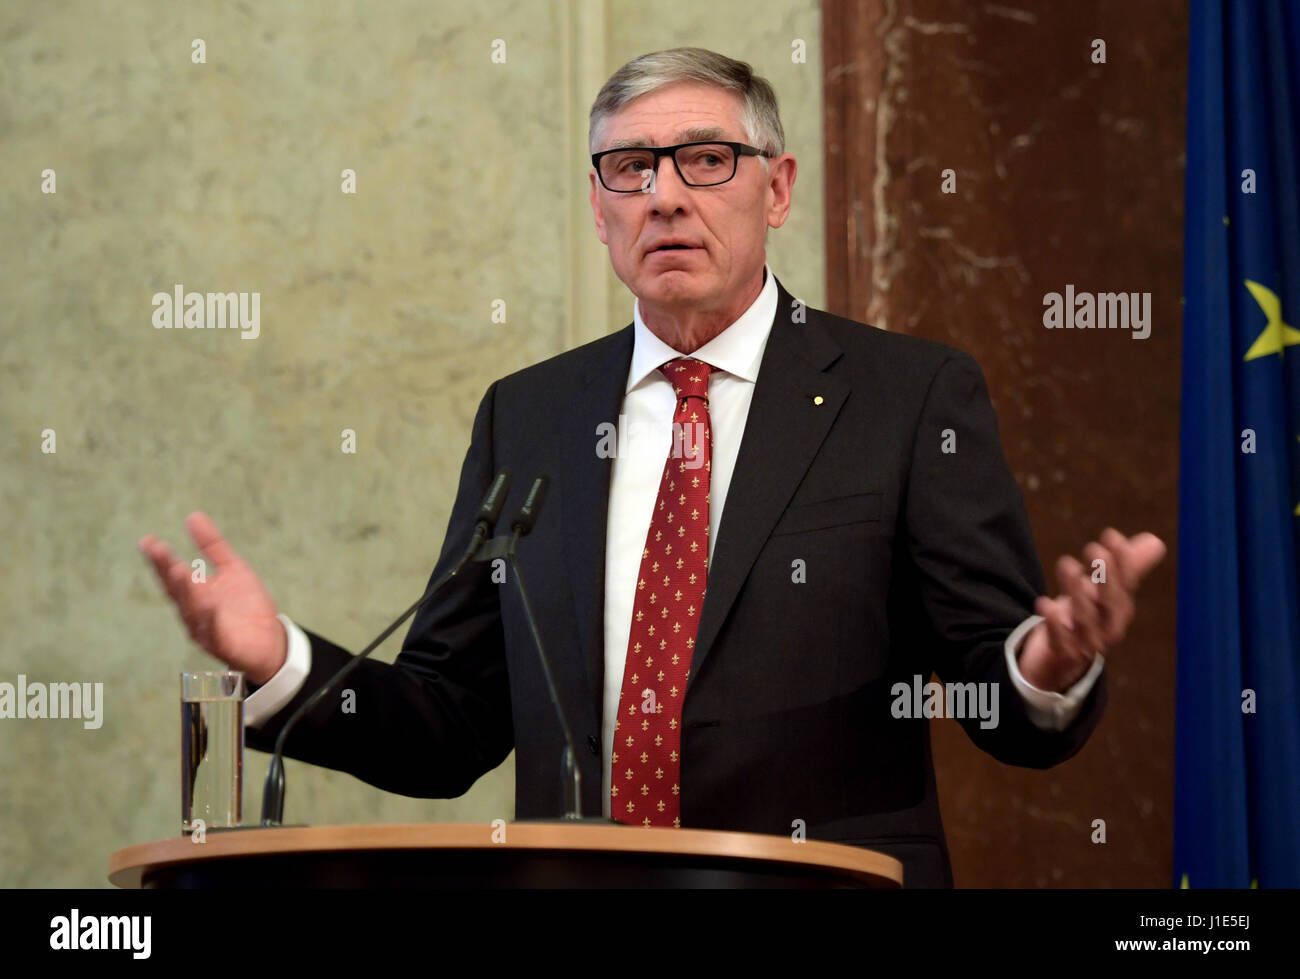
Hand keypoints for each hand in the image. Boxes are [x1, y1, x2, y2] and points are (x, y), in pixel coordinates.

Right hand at [138, 511, 287, 684]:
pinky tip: (210, 608)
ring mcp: (207, 631)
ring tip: (179, 571)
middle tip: (158, 550)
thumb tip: (192, 515)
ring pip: (193, 611)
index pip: (172, 574)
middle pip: (177, 591)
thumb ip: (212, 546)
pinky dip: (211, 622)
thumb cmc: (246, 604)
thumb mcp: (232, 568)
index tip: (148, 541)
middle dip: (167, 571)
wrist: (270, 640)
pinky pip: (216, 635)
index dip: (160, 559)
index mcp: (194, 593)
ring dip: (186, 592)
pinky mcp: (225, 646)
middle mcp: (194, 612)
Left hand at [1018, 528, 1166, 691]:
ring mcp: (1087, 644)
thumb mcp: (1104, 592)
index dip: (1121, 562)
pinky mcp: (1063, 654)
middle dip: (1105, 576)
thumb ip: (1126, 568)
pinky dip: (1055, 624)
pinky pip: (1061, 641)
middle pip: (1111, 603)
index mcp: (1119, 610)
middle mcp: (1108, 628)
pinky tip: (1045, 603)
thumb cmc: (1086, 618)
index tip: (1111, 535)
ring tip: (1067, 563)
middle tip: (1094, 548)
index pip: (1125, 584)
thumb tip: (1156, 542)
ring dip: (1077, 591)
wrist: (1060, 660)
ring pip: (1085, 618)